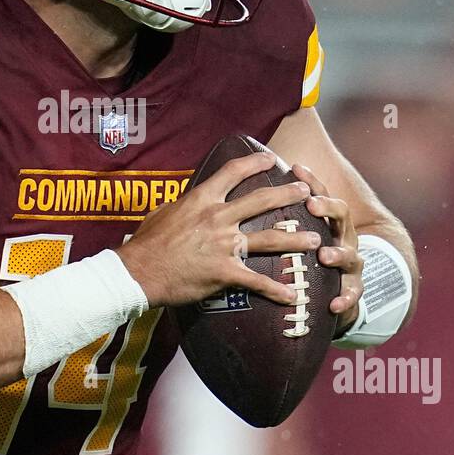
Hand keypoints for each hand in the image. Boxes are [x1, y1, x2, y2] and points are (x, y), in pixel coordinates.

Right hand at [118, 151, 318, 307]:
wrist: (138, 272)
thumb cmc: (146, 243)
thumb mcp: (162, 213)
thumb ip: (183, 205)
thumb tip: (188, 199)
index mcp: (202, 200)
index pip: (233, 173)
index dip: (255, 162)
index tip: (271, 158)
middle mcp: (218, 218)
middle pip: (262, 201)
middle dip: (288, 195)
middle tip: (306, 191)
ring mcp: (225, 245)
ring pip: (270, 239)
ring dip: (296, 239)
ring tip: (315, 239)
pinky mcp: (226, 272)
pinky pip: (258, 281)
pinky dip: (277, 290)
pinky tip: (292, 295)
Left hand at [288, 163, 362, 330]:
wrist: (339, 288)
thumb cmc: (312, 253)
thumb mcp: (302, 232)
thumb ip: (283, 216)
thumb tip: (248, 192)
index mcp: (328, 220)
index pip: (321, 193)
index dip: (311, 180)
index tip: (296, 168)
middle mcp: (343, 235)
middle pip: (342, 215)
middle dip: (328, 208)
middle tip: (311, 204)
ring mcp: (351, 261)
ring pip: (350, 254)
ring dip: (338, 254)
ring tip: (324, 256)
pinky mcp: (353, 287)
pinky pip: (352, 293)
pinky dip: (345, 298)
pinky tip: (334, 304)